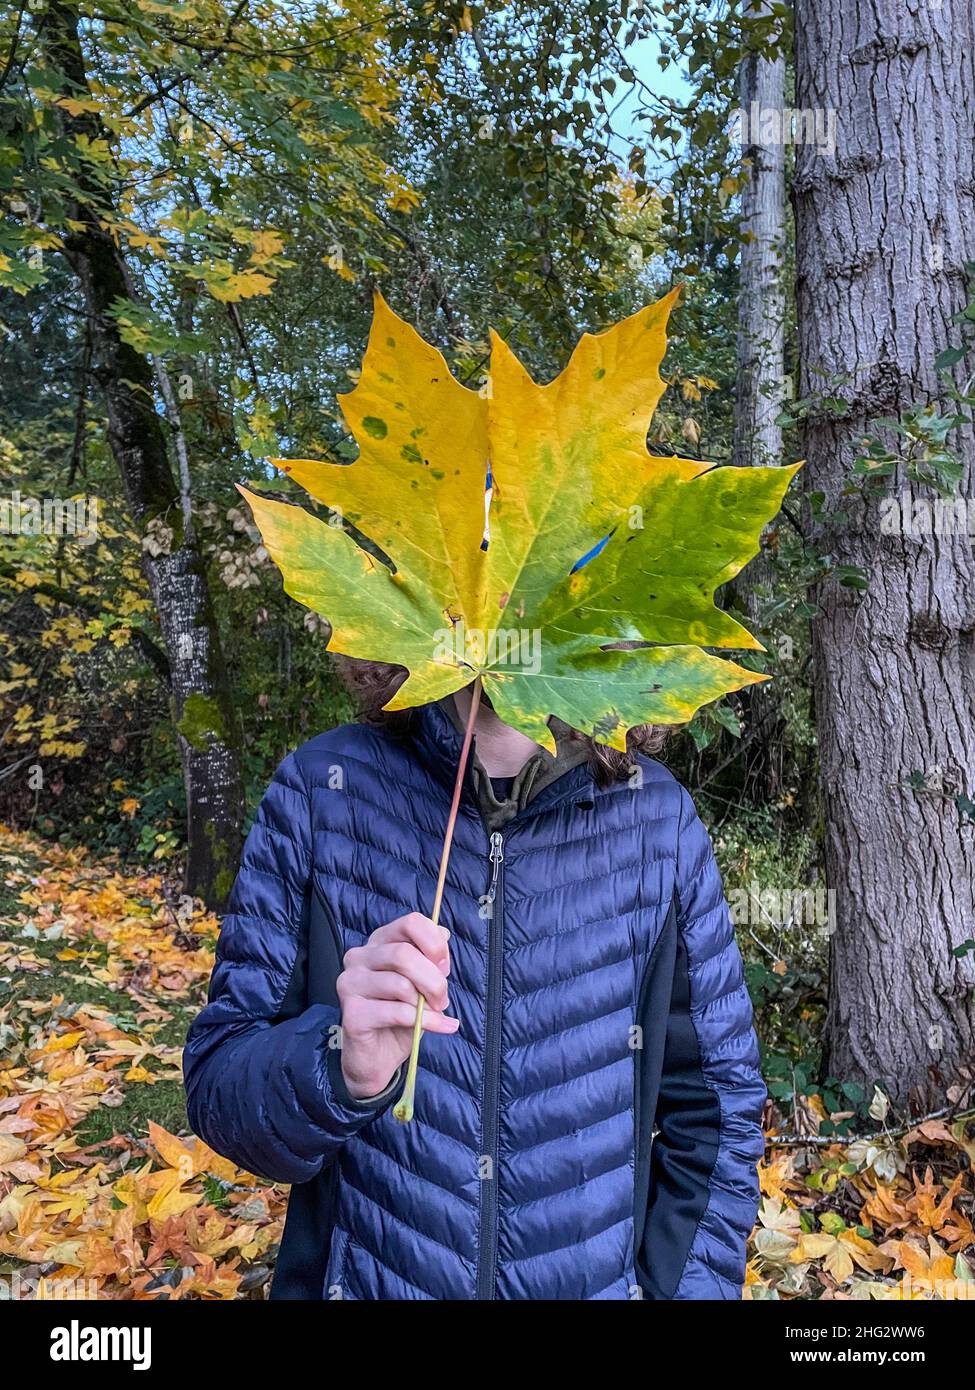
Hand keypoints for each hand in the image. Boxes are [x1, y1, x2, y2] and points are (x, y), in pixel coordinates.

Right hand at [336, 912, 459, 1099]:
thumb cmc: (400, 1016)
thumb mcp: (422, 983)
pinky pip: (397, 1012)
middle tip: (442, 999)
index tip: (445, 966)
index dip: (434, 943)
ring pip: (401, 984)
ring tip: (433, 1014)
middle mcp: (359, 957)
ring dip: (427, 1003)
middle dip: (433, 979)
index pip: (410, 922)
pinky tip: (438, 1027)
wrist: (377, 1058)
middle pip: (404, 954)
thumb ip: (430, 958)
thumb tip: (444, 934)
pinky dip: (426, 1021)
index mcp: (378, 942)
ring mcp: (350, 983)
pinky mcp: (352, 1013)